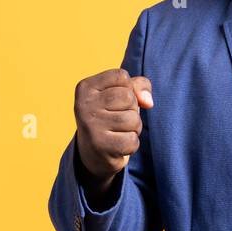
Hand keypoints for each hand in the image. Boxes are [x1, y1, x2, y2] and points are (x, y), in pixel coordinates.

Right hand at [73, 68, 153, 195]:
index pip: (122, 77)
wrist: (93, 153)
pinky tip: (118, 145)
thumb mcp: (121, 93)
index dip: (128, 90)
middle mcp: (84, 104)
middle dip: (132, 110)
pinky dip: (131, 144)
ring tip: (119, 132)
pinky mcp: (100, 146)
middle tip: (117, 120)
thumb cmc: (111, 116)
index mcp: (86, 87)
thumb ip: (138, 86)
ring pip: (133, 119)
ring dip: (133, 128)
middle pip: (128, 97)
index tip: (115, 102)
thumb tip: (148, 102)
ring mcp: (90, 125)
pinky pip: (132, 140)